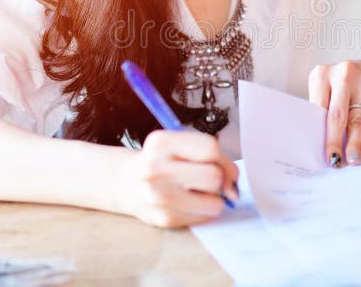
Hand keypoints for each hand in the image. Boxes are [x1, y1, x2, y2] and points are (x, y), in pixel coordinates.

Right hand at [117, 130, 239, 227]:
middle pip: (214, 177)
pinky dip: (202, 211)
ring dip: (213, 199)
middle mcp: (154, 168)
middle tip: (207, 179)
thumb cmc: (164, 161)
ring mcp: (157, 196)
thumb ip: (211, 157)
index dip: (221, 158)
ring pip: (213, 203)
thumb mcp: (180, 145)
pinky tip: (186, 202)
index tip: (217, 164)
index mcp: (160, 142)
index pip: (210, 148)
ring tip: (197, 192)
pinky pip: (203, 218)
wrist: (128, 182)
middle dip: (218, 179)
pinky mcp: (163, 219)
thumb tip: (233, 189)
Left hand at [308, 60, 360, 167]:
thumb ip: (322, 111)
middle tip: (335, 161)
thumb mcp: (325, 89)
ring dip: (354, 143)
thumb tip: (319, 144)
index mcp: (321, 75)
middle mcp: (342, 75)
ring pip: (357, 119)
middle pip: (337, 114)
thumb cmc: (338, 85)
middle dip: (335, 141)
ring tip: (352, 160)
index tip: (318, 152)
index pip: (318, 107)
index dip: (319, 131)